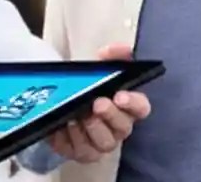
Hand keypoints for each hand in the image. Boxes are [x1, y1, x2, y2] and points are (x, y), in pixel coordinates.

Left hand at [48, 43, 151, 163]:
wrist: (58, 101)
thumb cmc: (85, 88)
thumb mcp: (97, 68)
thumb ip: (112, 56)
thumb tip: (122, 49)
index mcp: (127, 107)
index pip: (141, 108)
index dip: (134, 103)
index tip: (121, 95)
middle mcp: (117, 128)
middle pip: (123, 128)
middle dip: (111, 115)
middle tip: (98, 103)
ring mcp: (100, 143)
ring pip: (105, 143)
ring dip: (92, 129)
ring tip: (78, 115)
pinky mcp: (81, 152)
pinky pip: (80, 151)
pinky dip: (72, 138)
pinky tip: (65, 126)